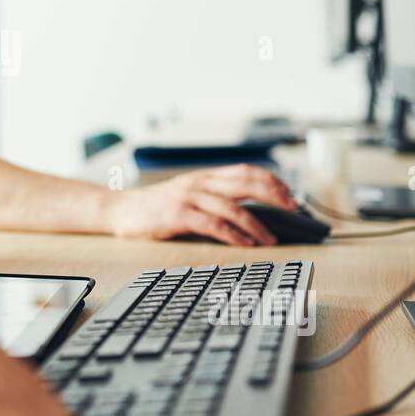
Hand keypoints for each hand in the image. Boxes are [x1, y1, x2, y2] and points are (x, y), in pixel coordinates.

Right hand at [106, 164, 296, 245]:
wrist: (121, 210)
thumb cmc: (157, 207)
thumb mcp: (188, 194)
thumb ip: (214, 196)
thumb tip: (250, 210)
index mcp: (205, 176)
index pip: (246, 172)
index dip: (272, 182)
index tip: (291, 196)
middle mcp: (200, 182)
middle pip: (246, 184)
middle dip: (274, 196)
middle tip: (293, 211)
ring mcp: (188, 197)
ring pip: (232, 207)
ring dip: (257, 224)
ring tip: (271, 239)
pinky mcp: (177, 215)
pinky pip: (212, 225)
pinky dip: (233, 234)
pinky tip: (245, 243)